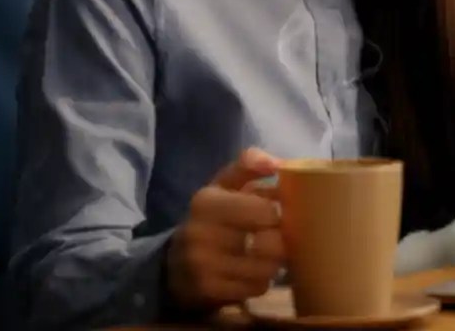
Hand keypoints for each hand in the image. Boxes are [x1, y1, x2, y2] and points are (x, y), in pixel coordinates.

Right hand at [165, 148, 285, 309]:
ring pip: (266, 268)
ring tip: (267, 257)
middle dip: (281, 241)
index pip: (265, 210)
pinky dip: (261, 282)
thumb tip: (276, 163)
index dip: (279, 214)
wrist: (174, 264)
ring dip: (274, 264)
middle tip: (278, 239)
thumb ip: (248, 165)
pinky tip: (252, 274)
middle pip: (269, 242)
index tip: (277, 215)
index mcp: (207, 202)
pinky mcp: (207, 292)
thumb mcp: (223, 186)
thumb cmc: (211, 219)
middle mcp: (200, 233)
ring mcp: (202, 265)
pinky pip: (255, 288)